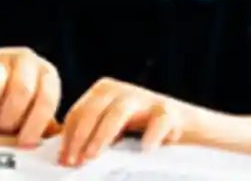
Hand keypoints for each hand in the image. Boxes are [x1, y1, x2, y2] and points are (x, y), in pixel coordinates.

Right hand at [0, 45, 61, 147]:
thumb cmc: (12, 107)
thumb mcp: (32, 116)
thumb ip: (45, 125)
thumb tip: (56, 134)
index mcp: (48, 76)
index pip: (46, 100)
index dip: (35, 124)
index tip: (23, 142)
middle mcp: (28, 60)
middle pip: (21, 90)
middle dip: (10, 116)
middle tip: (1, 127)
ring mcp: (1, 54)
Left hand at [59, 78, 187, 166]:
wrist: (187, 124)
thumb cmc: (142, 128)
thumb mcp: (113, 128)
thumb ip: (92, 135)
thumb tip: (65, 157)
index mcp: (102, 92)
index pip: (78, 113)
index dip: (68, 137)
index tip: (63, 160)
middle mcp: (120, 90)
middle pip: (92, 110)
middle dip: (80, 137)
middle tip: (75, 161)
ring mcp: (145, 98)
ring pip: (118, 113)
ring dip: (102, 135)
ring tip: (93, 156)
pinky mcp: (169, 110)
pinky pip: (159, 120)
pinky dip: (151, 135)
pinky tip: (145, 150)